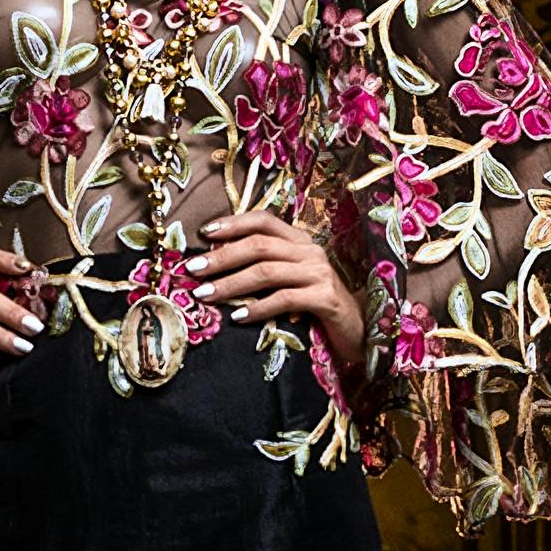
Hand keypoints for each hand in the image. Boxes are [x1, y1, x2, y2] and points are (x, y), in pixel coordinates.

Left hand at [188, 211, 366, 380]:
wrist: (357, 329)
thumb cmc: (315, 305)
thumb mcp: (290, 279)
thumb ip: (264, 267)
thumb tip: (216, 265)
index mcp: (299, 241)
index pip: (263, 220)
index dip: (233, 223)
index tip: (204, 233)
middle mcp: (310, 251)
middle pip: (259, 245)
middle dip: (222, 257)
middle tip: (193, 270)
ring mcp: (319, 273)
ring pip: (267, 271)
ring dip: (231, 284)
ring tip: (205, 295)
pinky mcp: (325, 298)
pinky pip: (284, 299)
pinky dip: (257, 307)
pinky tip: (238, 317)